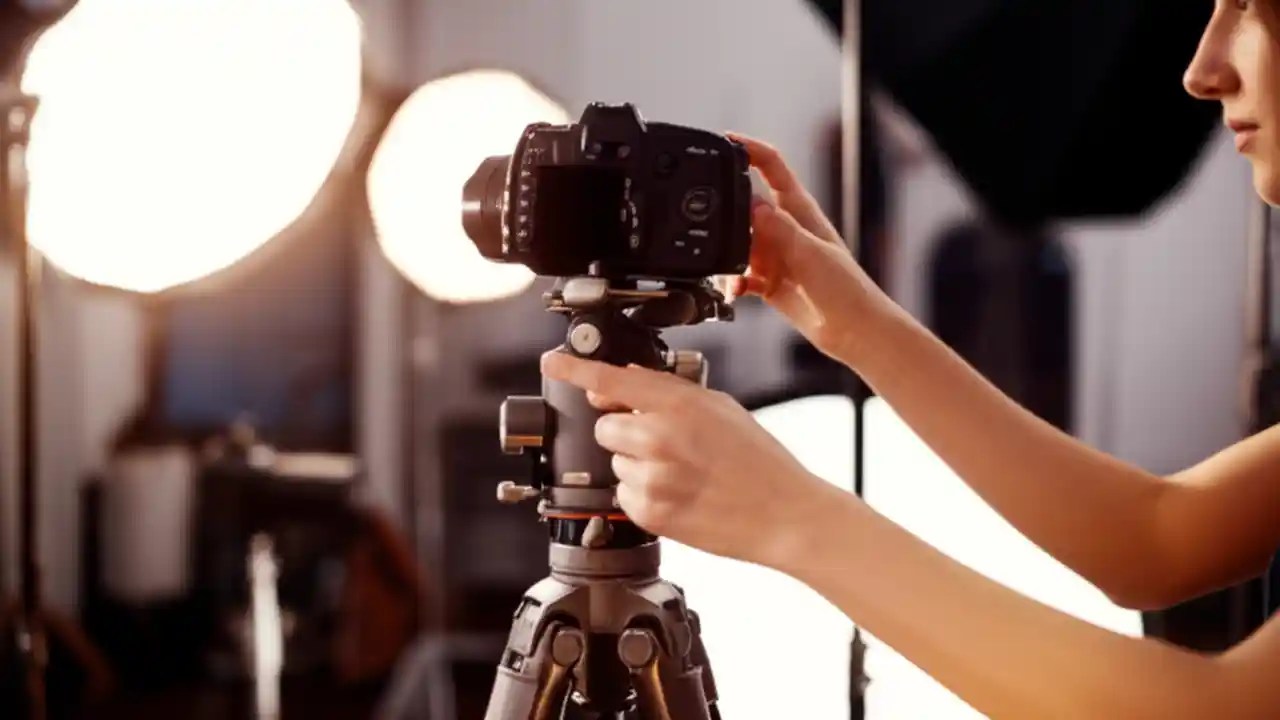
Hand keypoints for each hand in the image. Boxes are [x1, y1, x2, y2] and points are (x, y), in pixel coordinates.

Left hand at [541, 351, 843, 569]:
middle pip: (605, 426)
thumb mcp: (720, 407)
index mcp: (677, 405)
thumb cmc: (759, 461)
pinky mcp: (648, 512)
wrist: (781, 513)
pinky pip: (623, 494)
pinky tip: (678, 493)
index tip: (553, 362)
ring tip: (680, 472)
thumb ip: (671, 391)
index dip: (574, 369)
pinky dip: (643, 494)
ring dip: (636, 465)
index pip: (610, 380)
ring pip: (614, 462)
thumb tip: (631, 378)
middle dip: (625, 431)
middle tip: (663, 443)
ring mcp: (651, 477)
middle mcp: (658, 438)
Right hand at [726, 132, 884, 361]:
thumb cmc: (845, 288)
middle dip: (728, 212)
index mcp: (799, 210)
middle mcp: (785, 228)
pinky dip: (733, 281)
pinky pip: (740, 274)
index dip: (749, 150)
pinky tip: (736, 290)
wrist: (853, 330)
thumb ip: (779, 229)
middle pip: (747, 204)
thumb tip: (751, 204)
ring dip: (729, 254)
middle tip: (714, 226)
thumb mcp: (809, 253)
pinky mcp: (769, 280)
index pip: (771, 166)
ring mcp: (776, 254)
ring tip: (732, 269)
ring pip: (739, 242)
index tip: (725, 141)